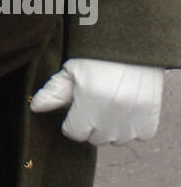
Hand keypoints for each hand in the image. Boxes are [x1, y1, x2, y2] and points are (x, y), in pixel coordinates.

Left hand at [30, 57, 163, 144]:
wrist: (134, 46)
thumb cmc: (99, 57)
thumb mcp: (72, 70)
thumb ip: (53, 92)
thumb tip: (35, 108)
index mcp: (89, 103)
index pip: (73, 133)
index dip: (73, 119)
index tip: (79, 105)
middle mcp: (111, 117)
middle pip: (95, 138)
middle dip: (93, 123)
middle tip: (97, 100)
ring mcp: (132, 122)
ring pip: (116, 140)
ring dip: (113, 127)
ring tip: (114, 102)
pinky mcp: (150, 122)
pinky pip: (138, 136)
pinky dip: (135, 126)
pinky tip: (129, 106)